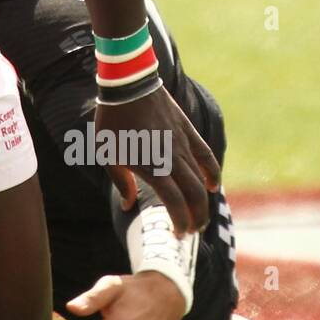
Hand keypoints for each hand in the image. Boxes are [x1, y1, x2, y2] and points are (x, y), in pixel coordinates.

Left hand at [96, 86, 218, 233]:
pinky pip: (206, 155)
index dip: (180, 221)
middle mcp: (171, 159)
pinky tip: (212, 185)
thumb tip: (127, 205)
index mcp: (151, 167)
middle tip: (192, 230)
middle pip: (193, 195)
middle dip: (197, 217)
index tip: (179, 234)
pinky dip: (212, 172)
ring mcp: (182, 144)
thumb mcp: (107, 153)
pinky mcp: (188, 131)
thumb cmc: (112, 121)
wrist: (128, 85)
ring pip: (202, 179)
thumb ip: (120, 181)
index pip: (174, 202)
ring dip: (203, 201)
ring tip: (200, 215)